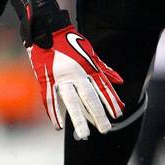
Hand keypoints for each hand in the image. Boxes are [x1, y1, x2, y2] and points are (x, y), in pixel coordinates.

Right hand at [27, 24, 124, 139]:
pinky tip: (59, 126)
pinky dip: (54, 113)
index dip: (111, 101)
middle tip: (105, 129)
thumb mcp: (91, 54)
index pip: (103, 88)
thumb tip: (119, 81)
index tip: (118, 114)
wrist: (47, 31)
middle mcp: (76, 74)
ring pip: (71, 102)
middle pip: (89, 98)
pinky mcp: (45, 80)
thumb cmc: (70, 43)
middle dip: (98, 115)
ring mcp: (60, 78)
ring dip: (78, 119)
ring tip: (84, 134)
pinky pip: (50, 99)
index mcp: (88, 68)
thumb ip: (104, 70)